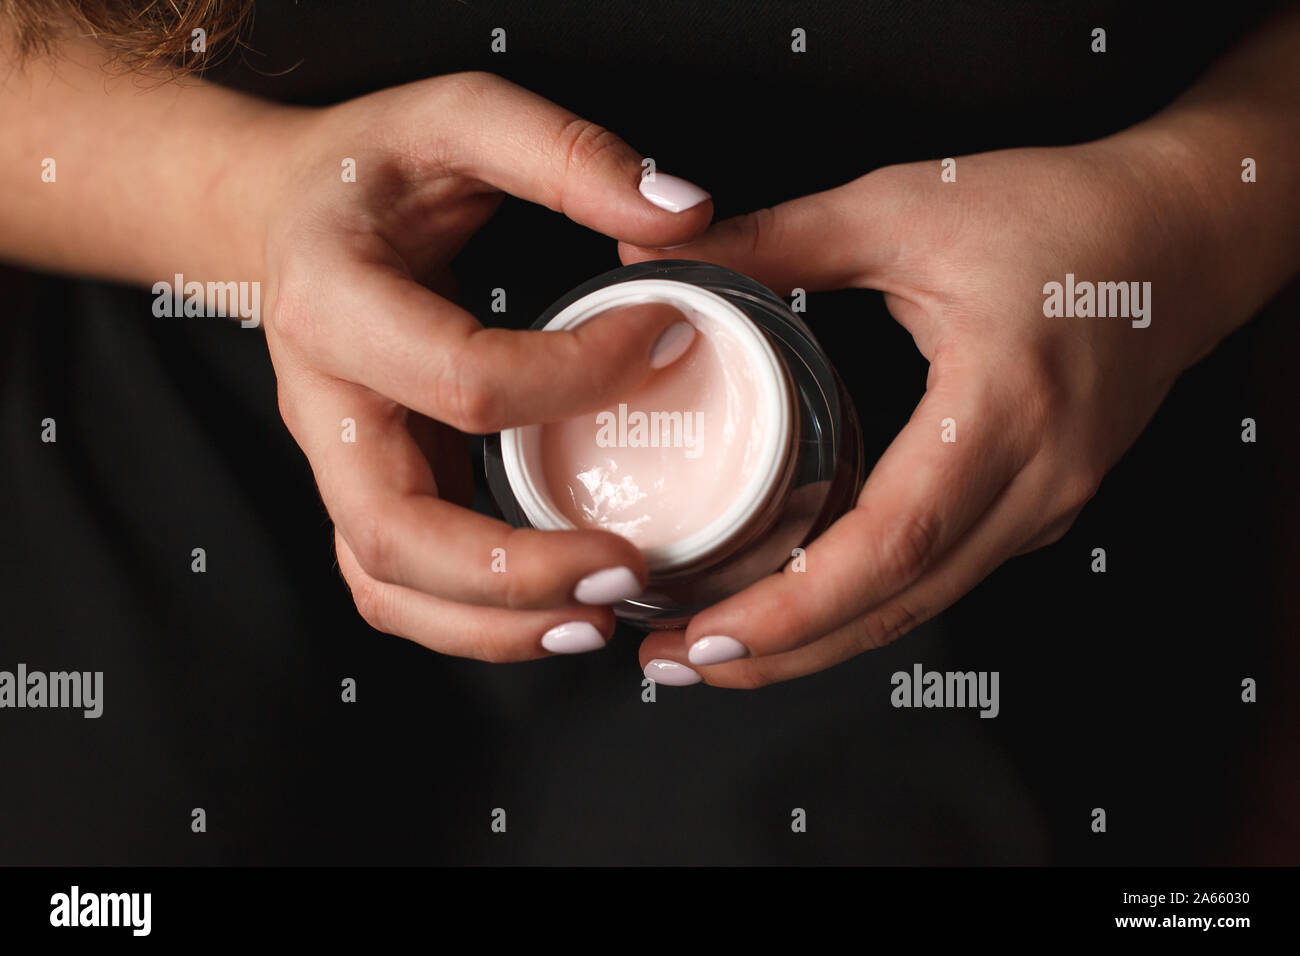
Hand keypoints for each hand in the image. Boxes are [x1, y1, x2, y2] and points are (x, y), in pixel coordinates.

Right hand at [261, 72, 712, 659]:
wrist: (284, 216)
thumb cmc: (368, 169)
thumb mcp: (456, 118)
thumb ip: (563, 154)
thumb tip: (678, 217)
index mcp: (331, 302)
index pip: (464, 377)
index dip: (582, 374)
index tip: (668, 336)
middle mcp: (318, 403)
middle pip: (396, 530)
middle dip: (517, 568)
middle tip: (629, 563)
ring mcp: (336, 461)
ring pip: (389, 585)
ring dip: (493, 624)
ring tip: (600, 616)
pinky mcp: (368, 488)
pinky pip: (401, 586)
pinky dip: (474, 621)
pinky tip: (558, 609)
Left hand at [622, 133, 1244, 686]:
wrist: (1179, 232)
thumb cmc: (1060, 215)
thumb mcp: (904, 207)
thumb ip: (776, 238)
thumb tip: (655, 259)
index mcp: (1003, 406)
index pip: (891, 544)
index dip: (792, 607)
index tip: (704, 635)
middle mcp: (1036, 479)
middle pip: (898, 605)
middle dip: (782, 653)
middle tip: (678, 660)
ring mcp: (1046, 506)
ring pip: (920, 606)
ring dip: (817, 641)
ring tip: (718, 648)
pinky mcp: (1039, 507)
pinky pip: (943, 576)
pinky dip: (863, 603)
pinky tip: (799, 600)